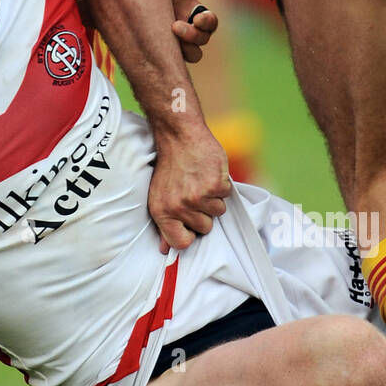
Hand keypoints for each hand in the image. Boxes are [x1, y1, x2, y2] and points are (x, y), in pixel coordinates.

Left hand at [148, 129, 230, 249]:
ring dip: (213, 198)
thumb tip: (165, 250)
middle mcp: (179, 207)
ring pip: (218, 213)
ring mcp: (198, 197)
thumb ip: (164, 224)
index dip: (190, 234)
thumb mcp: (158, 196)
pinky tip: (209, 173)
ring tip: (201, 181)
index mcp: (161, 212)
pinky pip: (226, 196)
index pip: (181, 243)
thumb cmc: (170, 166)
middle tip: (194, 192)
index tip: (190, 222)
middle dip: (203, 212)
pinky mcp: (215, 185)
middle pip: (205, 228)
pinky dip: (222, 185)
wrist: (179, 135)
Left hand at [167, 0, 216, 62]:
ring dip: (184, 51)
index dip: (207, 22)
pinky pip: (171, 59)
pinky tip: (154, 45)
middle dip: (192, 36)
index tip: (197, 18)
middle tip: (174, 26)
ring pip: (192, 54)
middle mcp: (189, 27)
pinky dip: (167, 56)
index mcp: (194, 11)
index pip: (211, 22)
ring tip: (166, 39)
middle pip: (203, 40)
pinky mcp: (161, 46)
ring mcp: (176, 39)